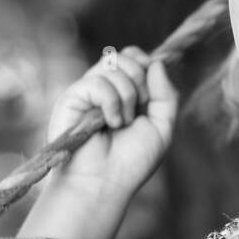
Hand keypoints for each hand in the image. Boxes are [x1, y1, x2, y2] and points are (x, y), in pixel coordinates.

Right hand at [44, 46, 178, 199]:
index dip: (147, 65)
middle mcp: (105, 88)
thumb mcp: (161, 127)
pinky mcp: (72, 97)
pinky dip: (112, 102)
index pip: (135, 57)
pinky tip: (109, 123)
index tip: (150, 94)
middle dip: (140, 79)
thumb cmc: (131, 162)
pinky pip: (99, 81)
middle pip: (126, 55)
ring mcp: (88, 91)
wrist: (104, 184)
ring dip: (127, 95)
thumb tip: (157, 62)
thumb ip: (166, 95)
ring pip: (114, 64)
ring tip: (121, 123)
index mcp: (125, 93)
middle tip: (137, 109)